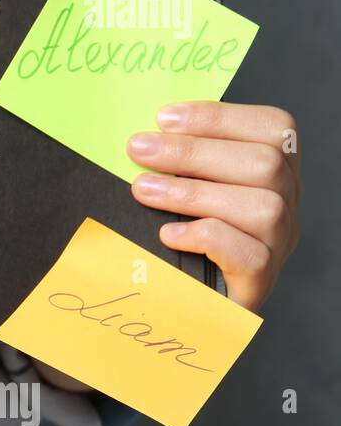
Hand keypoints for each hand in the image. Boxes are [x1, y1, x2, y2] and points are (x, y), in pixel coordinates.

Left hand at [127, 101, 300, 311]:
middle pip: (266, 164)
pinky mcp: (260, 285)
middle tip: (138, 149)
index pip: (274, 129)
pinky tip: (168, 235)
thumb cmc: (171, 240)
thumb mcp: (178, 191)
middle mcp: (286, 207)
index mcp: (273, 174)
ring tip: (143, 190)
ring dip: (195, 192)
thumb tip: (141, 136)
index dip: (221, 116)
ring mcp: (278, 247)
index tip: (163, 118)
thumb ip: (175, 162)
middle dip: (194, 151)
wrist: (178, 309)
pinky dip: (207, 238)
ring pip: (265, 207)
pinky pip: (252, 256)